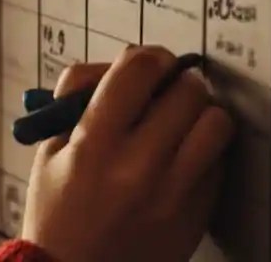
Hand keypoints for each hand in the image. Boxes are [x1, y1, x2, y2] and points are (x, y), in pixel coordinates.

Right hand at [21, 47, 233, 261]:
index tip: (148, 63)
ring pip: (216, 122)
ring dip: (201, 113)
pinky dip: (205, 149)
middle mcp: (137, 165)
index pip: (137, 70)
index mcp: (92, 145)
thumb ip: (79, 101)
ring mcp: (173, 192)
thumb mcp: (50, 151)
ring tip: (182, 122)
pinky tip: (183, 157)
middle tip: (167, 90)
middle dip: (177, 82)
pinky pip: (219, 161)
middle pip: (186, 90)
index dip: (148, 57)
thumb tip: (118, 64)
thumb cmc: (57, 213)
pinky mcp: (197, 213)